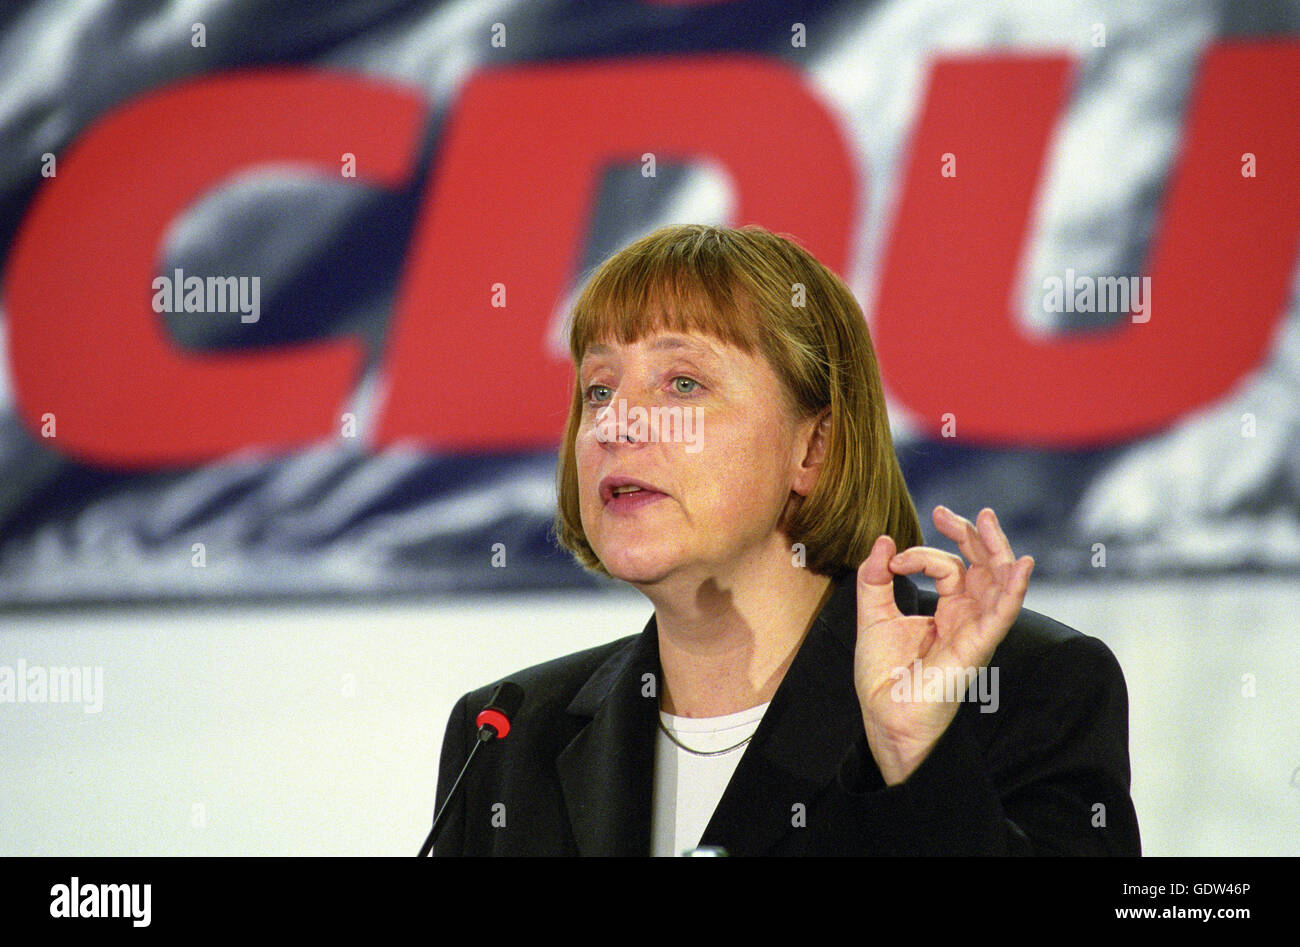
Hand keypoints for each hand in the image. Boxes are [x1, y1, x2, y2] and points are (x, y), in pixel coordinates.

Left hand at [854, 506, 1032, 784]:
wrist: (885, 717)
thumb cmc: (884, 677)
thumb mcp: (873, 616)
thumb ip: (874, 579)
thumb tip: (882, 541)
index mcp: (947, 612)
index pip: (948, 568)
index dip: (921, 554)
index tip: (893, 561)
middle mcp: (967, 618)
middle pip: (983, 568)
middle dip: (971, 536)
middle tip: (948, 513)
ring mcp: (975, 632)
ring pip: (998, 583)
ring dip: (995, 549)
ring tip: (985, 520)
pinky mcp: (976, 647)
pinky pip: (1001, 615)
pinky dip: (1013, 591)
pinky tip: (1021, 566)